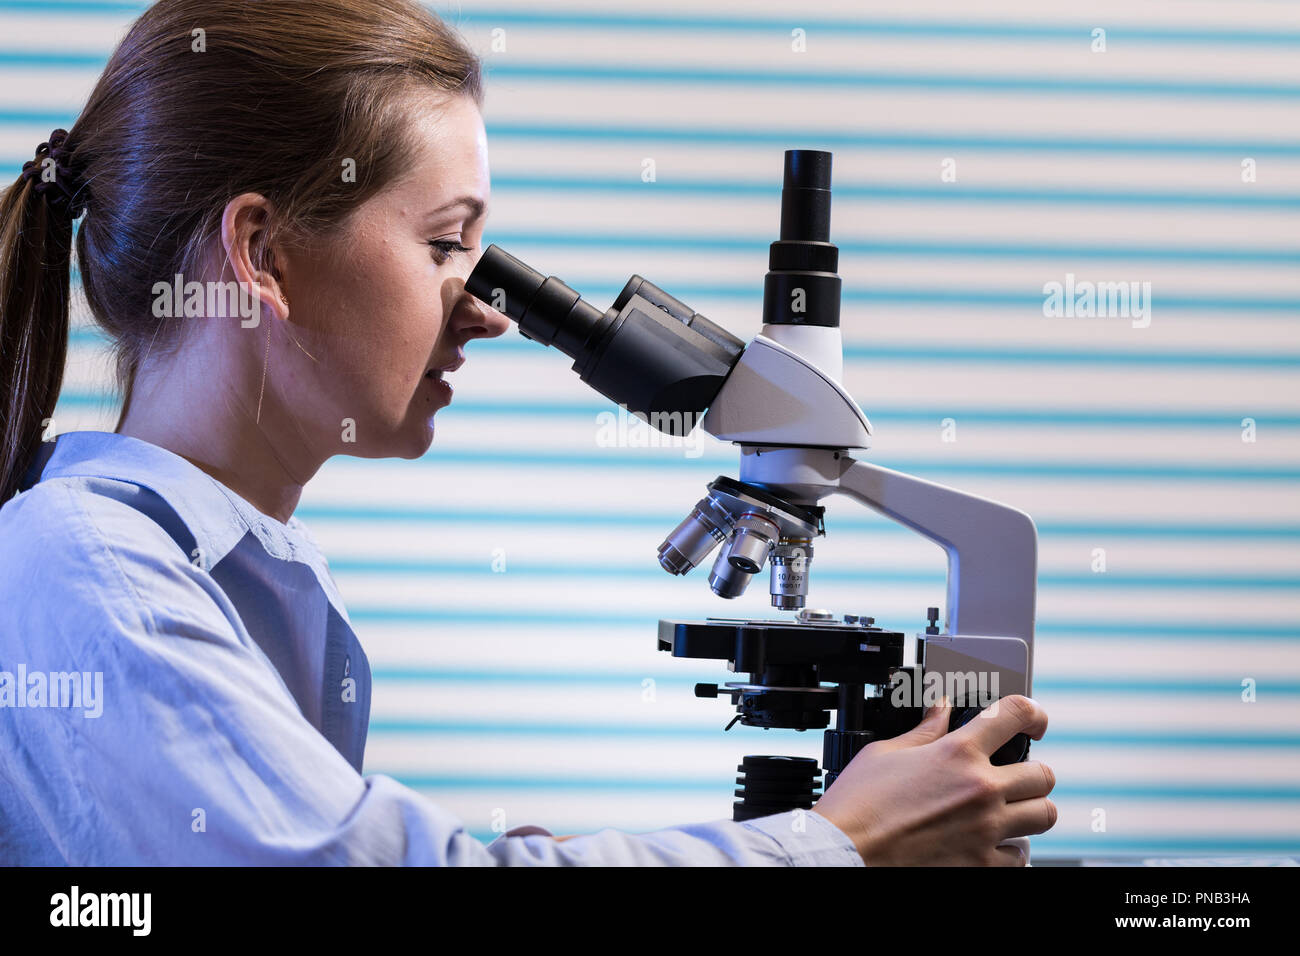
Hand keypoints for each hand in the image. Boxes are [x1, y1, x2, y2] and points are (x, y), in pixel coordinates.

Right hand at [812, 694, 1055, 865]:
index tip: (1033, 722)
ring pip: (1043, 816)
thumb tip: (939, 710)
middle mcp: (980, 789)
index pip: (1016, 714)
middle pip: (1043, 775)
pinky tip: (992, 843)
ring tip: (1009, 811)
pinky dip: (1011, 850)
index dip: (1033, 713)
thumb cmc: (858, 803)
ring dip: (1029, 811)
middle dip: (1031, 773)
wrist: (845, 851)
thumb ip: (923, 731)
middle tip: (1014, 776)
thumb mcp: (885, 752)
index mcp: (958, 753)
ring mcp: (985, 829)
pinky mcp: (980, 864)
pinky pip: (1020, 856)